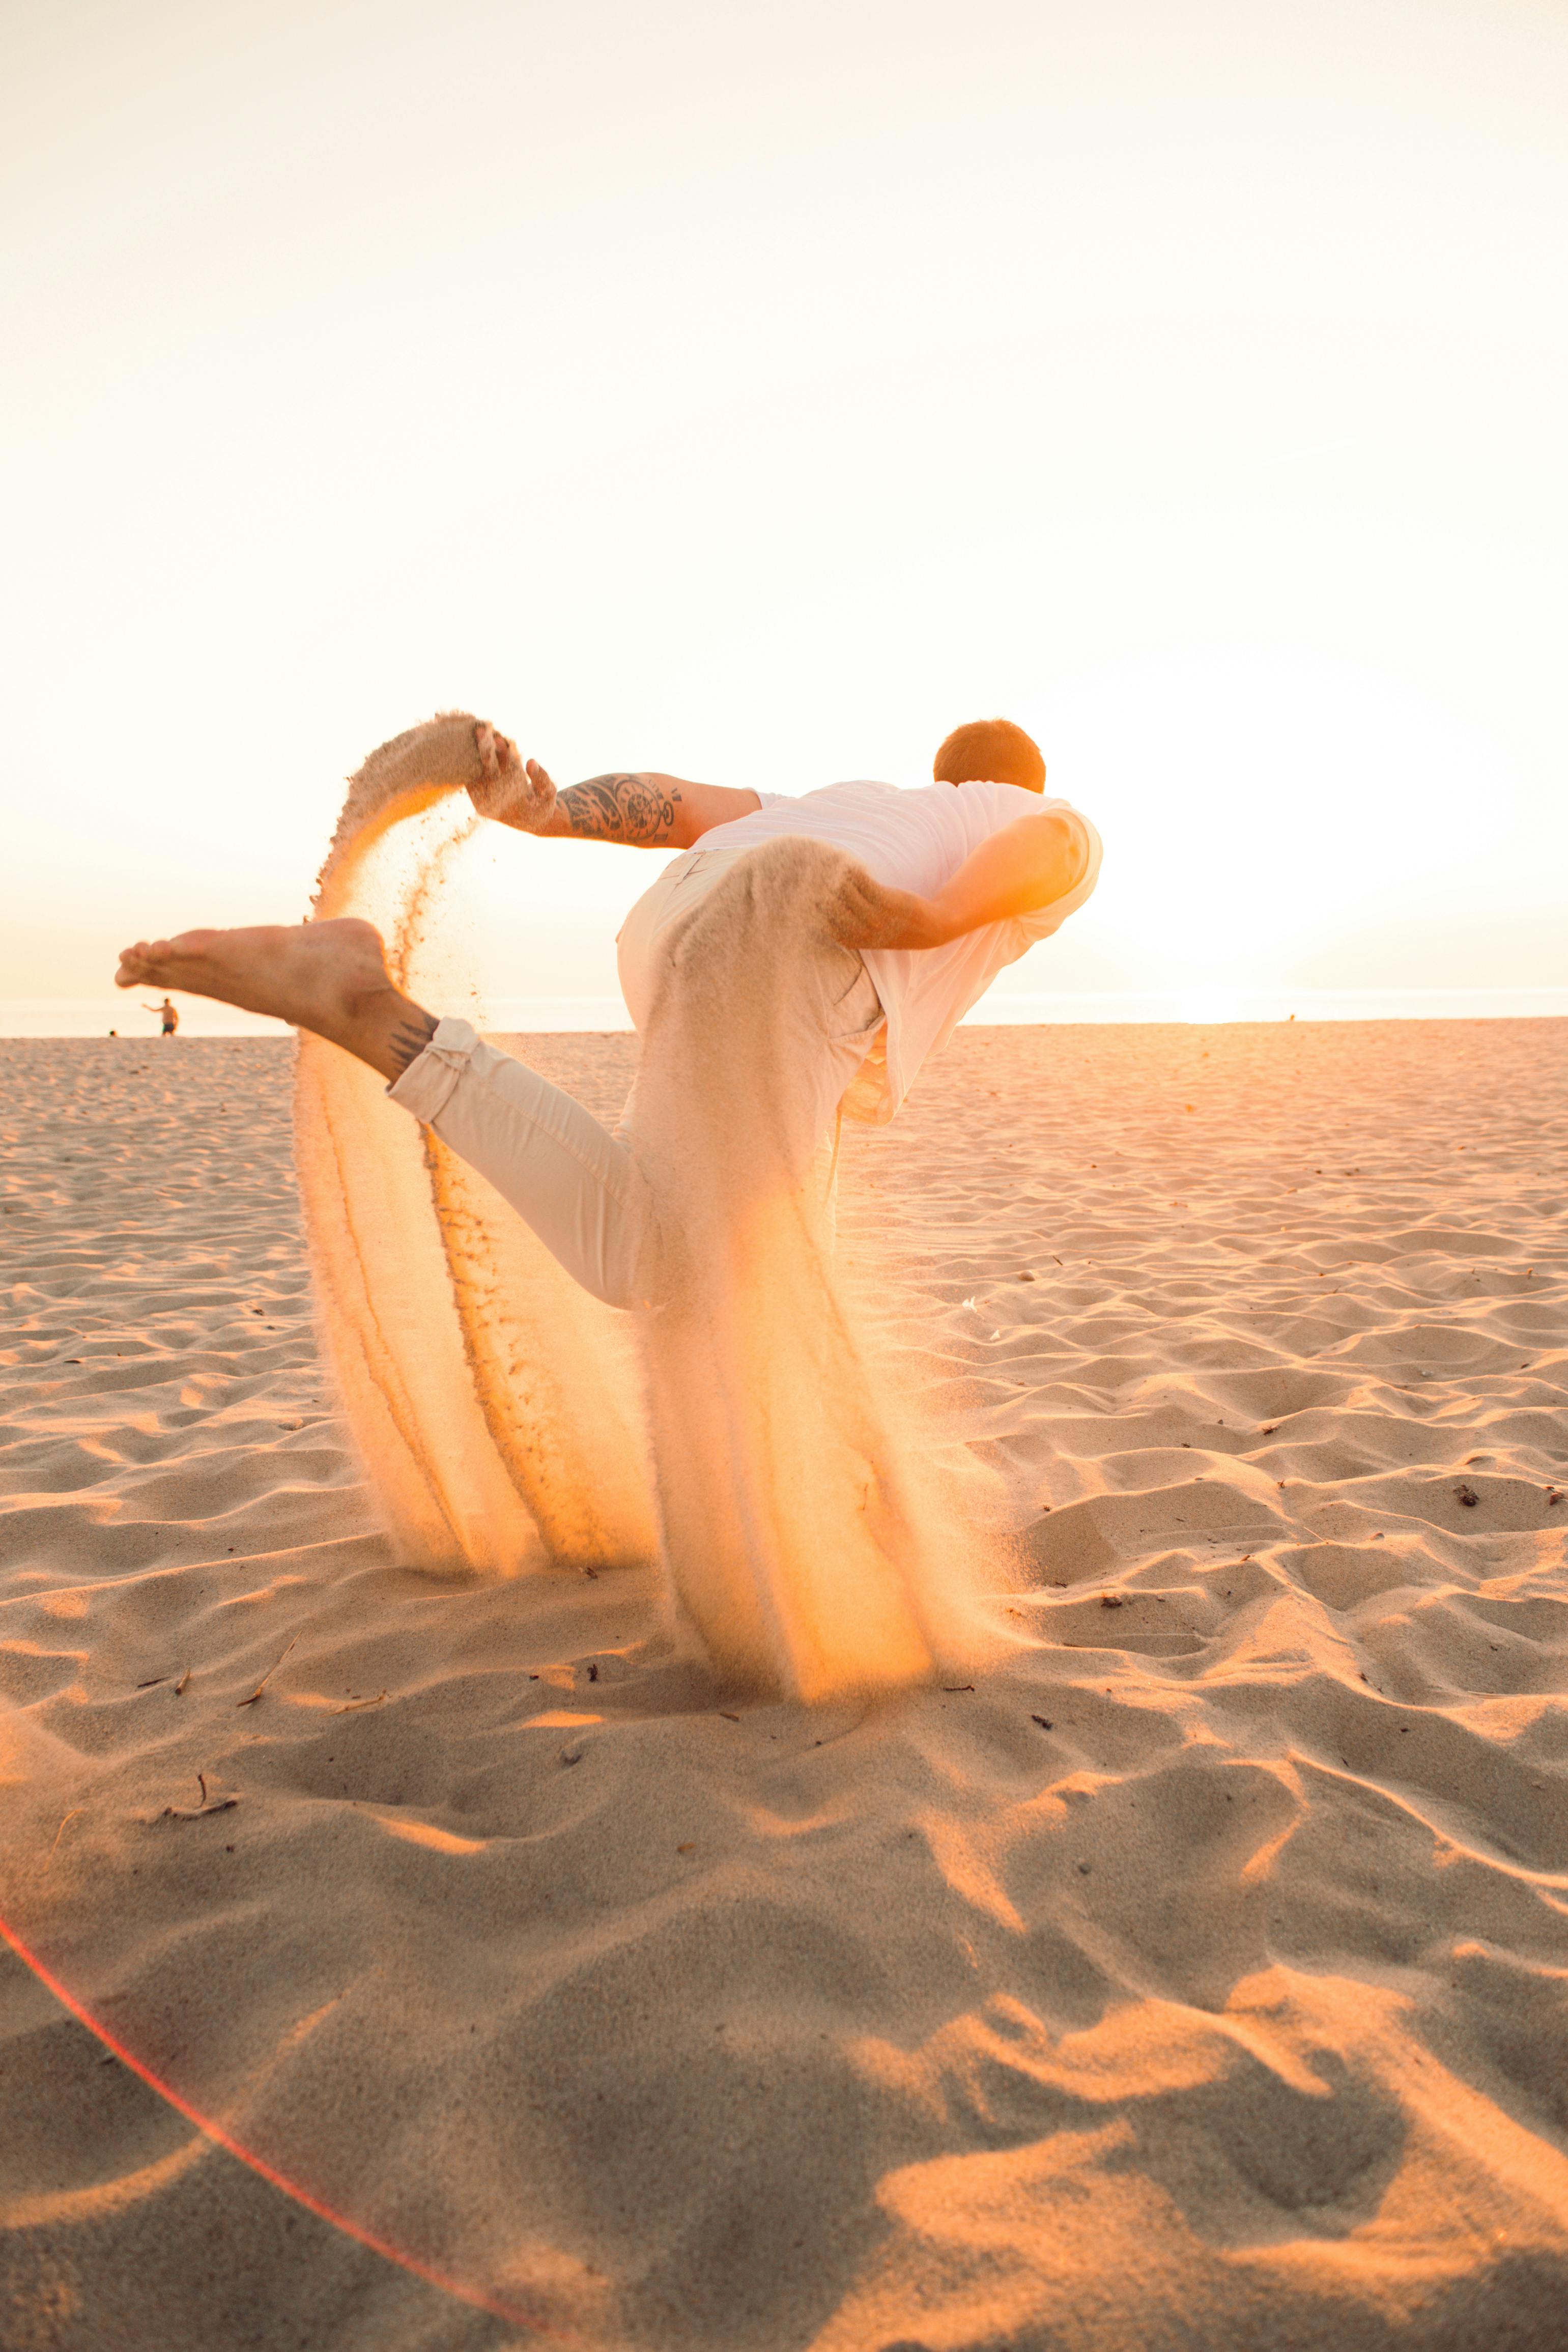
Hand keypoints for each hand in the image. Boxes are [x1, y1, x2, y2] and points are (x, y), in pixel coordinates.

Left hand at [469, 723, 556, 832]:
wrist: (530, 820)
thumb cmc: (542, 804)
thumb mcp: (549, 793)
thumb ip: (542, 778)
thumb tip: (531, 761)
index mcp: (511, 805)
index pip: (504, 777)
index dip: (502, 757)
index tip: (500, 740)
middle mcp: (493, 805)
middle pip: (486, 773)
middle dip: (485, 751)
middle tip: (482, 730)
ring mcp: (481, 802)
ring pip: (477, 773)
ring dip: (478, 752)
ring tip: (480, 731)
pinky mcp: (476, 797)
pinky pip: (472, 776)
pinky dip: (475, 760)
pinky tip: (480, 741)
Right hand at [822, 862, 940, 951]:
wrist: (928, 929)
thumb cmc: (893, 929)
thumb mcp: (867, 935)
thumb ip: (846, 925)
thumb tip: (823, 907)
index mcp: (852, 940)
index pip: (823, 923)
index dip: (813, 905)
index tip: (807, 890)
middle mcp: (862, 931)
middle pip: (831, 906)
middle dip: (820, 889)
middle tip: (813, 872)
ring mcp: (875, 917)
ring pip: (845, 893)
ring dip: (836, 876)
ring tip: (831, 864)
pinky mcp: (888, 902)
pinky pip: (864, 884)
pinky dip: (855, 873)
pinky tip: (851, 864)